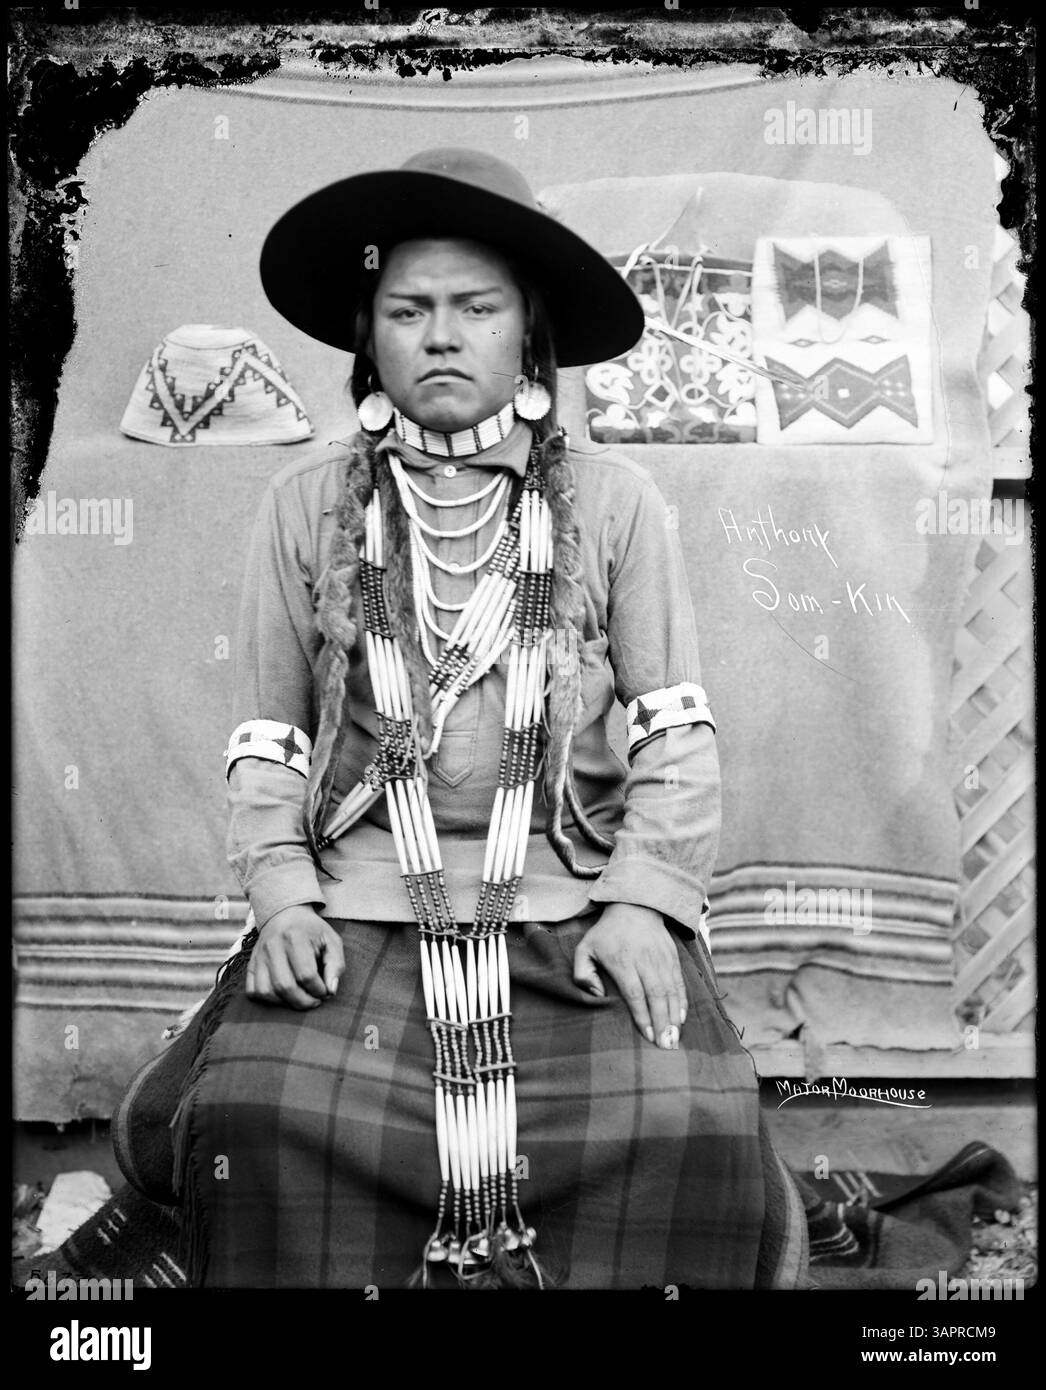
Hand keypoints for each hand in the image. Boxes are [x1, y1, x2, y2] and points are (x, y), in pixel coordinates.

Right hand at [246, 905, 343, 1009]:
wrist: (285, 915)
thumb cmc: (312, 931)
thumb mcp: (332, 941)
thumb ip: (336, 965)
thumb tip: (331, 990)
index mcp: (295, 937)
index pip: (306, 975)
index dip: (319, 990)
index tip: (326, 991)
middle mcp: (273, 946)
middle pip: (285, 986)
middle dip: (304, 1001)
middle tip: (315, 1000)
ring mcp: (259, 956)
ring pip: (267, 992)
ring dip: (286, 1002)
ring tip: (300, 998)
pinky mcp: (251, 964)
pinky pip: (253, 991)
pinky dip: (268, 1000)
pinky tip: (283, 995)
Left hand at [573, 903, 686, 1048]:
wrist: (635, 906)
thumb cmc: (606, 934)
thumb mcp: (585, 949)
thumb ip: (583, 973)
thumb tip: (595, 994)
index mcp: (623, 961)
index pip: (635, 993)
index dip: (643, 1015)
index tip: (648, 1035)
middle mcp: (645, 960)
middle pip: (657, 995)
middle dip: (663, 1022)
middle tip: (666, 1046)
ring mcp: (661, 959)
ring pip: (671, 991)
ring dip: (675, 1016)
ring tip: (675, 1038)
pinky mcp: (672, 957)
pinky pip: (679, 982)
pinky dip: (682, 1001)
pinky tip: (682, 1018)